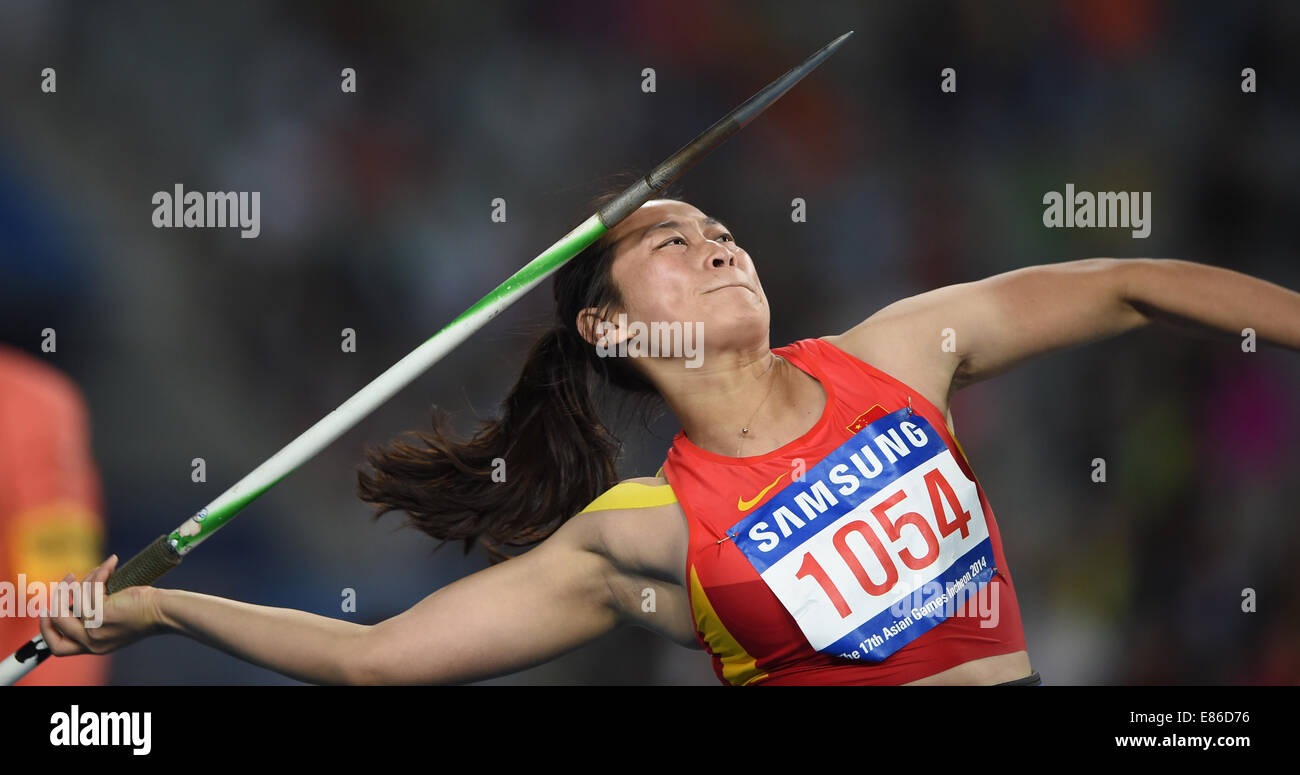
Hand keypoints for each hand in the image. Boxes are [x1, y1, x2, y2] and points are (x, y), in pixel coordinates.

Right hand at [38, 555, 165, 655]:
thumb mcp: (114, 622)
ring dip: (85, 579)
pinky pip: (90, 588)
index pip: (58, 648)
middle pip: (56, 622)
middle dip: (56, 597)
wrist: (165, 612)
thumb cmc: (144, 612)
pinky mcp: (103, 612)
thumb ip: (94, 616)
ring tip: (99, 570)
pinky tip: (111, 564)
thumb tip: (73, 591)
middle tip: (68, 580)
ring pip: (73, 600)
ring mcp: (96, 628)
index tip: (48, 609)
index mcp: (93, 647)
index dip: (47, 629)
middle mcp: (92, 642)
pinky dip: (100, 572)